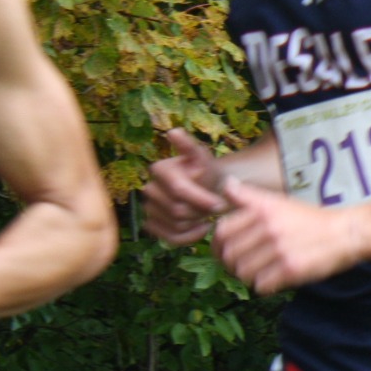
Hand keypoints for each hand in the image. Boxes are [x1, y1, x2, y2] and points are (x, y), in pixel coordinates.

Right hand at [141, 129, 225, 245]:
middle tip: (216, 207)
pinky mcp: (153, 225)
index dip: (201, 199)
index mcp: (159, 170)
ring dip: (198, 222)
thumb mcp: (204, 158)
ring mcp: (149, 208)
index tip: (221, 203)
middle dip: (202, 211)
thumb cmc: (207, 173)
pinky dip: (190, 237)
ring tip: (208, 213)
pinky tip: (202, 227)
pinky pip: (170, 238)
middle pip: (178, 210)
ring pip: (176, 225)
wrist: (208, 189)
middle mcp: (149, 189)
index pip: (179, 190)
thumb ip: (190, 147)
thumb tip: (173, 132)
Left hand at [212, 179, 364, 293]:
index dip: (218, 245)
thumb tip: (225, 184)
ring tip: (261, 273)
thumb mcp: (280, 201)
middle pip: (230, 255)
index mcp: (263, 210)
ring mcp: (279, 249)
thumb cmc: (312, 219)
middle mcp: (268, 228)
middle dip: (232, 264)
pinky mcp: (291, 269)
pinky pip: (261, 286)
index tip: (226, 251)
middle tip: (244, 266)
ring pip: (243, 272)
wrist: (347, 232)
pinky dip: (264, 286)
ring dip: (248, 277)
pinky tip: (275, 280)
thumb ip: (250, 196)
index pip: (222, 231)